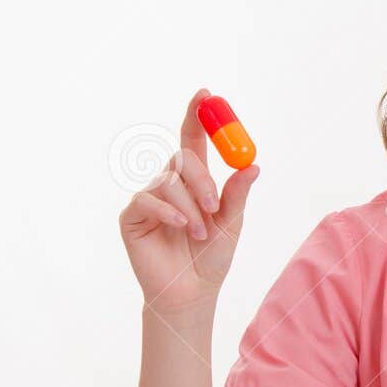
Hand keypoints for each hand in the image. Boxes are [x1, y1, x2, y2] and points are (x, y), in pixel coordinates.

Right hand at [120, 88, 259, 313]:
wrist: (191, 292)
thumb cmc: (212, 258)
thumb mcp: (231, 225)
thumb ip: (237, 195)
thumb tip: (253, 165)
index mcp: (195, 181)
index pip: (194, 140)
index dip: (198, 116)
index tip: (207, 93)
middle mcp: (170, 184)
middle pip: (182, 159)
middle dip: (202, 180)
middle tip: (215, 206)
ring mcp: (149, 198)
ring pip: (168, 181)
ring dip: (190, 207)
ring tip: (200, 233)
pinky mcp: (132, 216)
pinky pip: (147, 200)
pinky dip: (168, 211)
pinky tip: (181, 227)